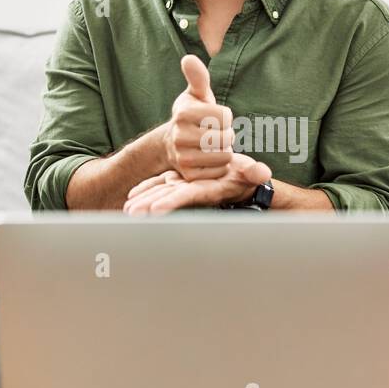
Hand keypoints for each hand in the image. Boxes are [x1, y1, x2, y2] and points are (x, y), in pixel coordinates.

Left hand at [123, 153, 271, 215]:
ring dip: (143, 201)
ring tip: (126, 210)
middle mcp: (193, 190)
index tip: (155, 210)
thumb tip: (262, 173)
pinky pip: (160, 185)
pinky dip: (147, 189)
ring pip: (160, 193)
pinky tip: (133, 194)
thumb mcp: (253, 173)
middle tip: (130, 214)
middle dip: (149, 206)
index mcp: (207, 190)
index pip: (186, 196)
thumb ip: (256, 173)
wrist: (240, 178)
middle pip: (167, 198)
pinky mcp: (180, 181)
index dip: (171, 202)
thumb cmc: (247, 176)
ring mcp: (185, 186)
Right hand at [160, 55, 233, 181]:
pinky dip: (220, 166)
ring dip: (225, 151)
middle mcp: (179, 135)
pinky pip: (220, 171)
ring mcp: (183, 157)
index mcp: (183, 112)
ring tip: (212, 146)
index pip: (225, 116)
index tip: (215, 117)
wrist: (172, 144)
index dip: (226, 117)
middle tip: (215, 134)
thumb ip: (197, 77)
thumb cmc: (192, 115)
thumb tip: (188, 58)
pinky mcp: (189, 175)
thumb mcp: (196, 95)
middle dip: (227, 135)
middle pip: (226, 137)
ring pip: (225, 155)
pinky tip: (210, 159)